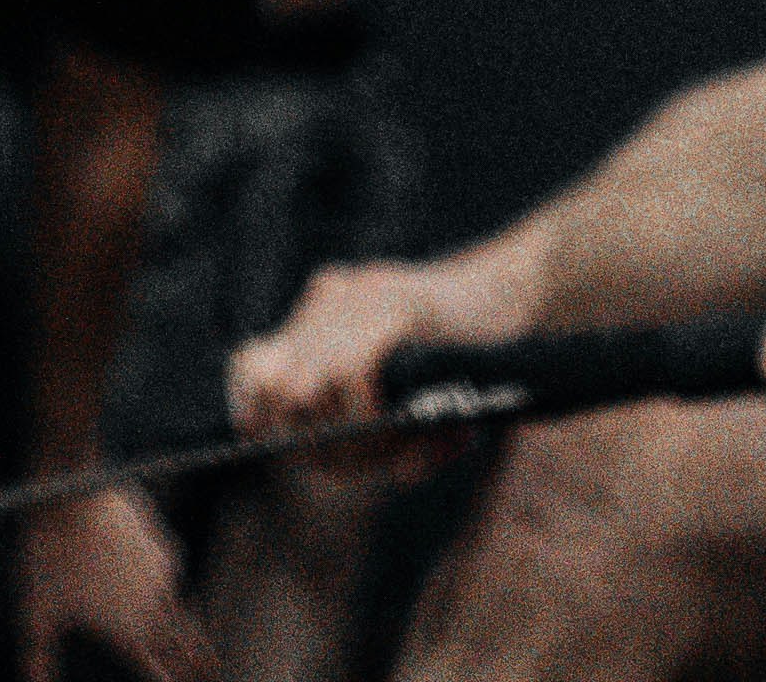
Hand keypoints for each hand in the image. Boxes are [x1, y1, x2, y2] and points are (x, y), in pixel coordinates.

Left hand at [22, 480, 210, 681]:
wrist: (67, 494)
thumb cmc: (46, 556)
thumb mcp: (36, 612)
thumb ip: (37, 657)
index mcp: (129, 634)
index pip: (162, 675)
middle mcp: (155, 611)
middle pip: (186, 650)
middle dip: (194, 667)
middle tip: (207, 676)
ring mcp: (164, 577)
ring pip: (185, 614)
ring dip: (190, 632)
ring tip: (198, 647)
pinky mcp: (165, 546)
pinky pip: (174, 574)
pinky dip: (172, 586)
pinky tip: (166, 586)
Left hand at [229, 257, 514, 455]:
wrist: (516, 291)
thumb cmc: (471, 352)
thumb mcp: (422, 397)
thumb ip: (400, 436)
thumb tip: (396, 474)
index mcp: (324, 314)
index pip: (252, 361)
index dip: (249, 406)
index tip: (260, 437)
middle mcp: (329, 299)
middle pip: (276, 391)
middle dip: (312, 444)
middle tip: (359, 461)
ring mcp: (356, 296)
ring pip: (304, 388)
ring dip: (344, 438)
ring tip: (389, 449)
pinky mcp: (392, 305)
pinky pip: (349, 375)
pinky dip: (367, 415)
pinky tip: (400, 425)